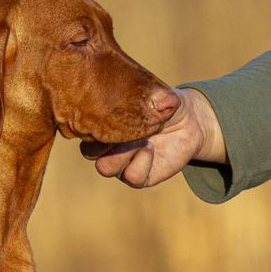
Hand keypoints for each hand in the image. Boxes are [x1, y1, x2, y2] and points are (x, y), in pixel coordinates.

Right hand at [80, 88, 226, 187]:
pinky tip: (150, 148)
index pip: (82, 130)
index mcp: (101, 127)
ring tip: (143, 139)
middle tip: (127, 125)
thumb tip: (152, 97)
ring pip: (105, 168)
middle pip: (88, 152)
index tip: (108, 112)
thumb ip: (147, 94)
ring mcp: (121, 164)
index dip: (91, 124)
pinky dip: (142, 161)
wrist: (188, 122)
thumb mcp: (154, 94)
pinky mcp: (138, 177)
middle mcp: (106, 148)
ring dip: (124, 152)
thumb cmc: (163, 106)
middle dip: (106, 139)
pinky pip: (132, 176)